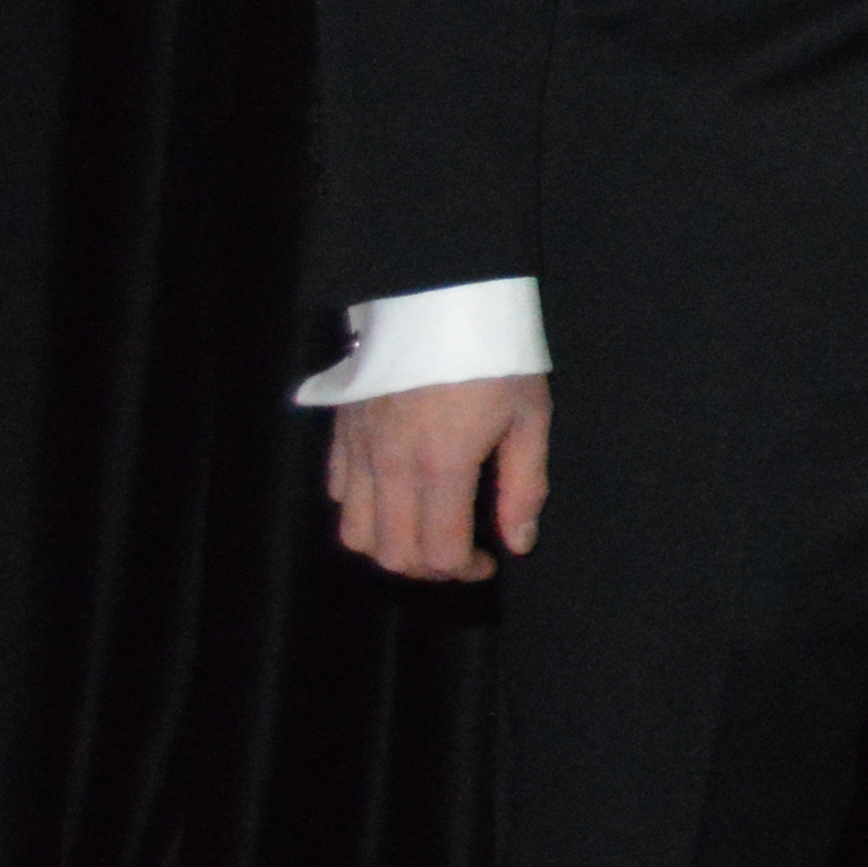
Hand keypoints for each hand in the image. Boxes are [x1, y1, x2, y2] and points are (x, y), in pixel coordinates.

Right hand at [331, 373, 550, 580]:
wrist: (440, 296)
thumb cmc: (496, 355)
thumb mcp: (531, 416)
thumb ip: (525, 486)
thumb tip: (518, 541)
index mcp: (440, 468)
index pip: (436, 553)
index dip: (463, 570)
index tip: (487, 560)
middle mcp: (389, 468)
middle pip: (390, 554)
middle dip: (428, 568)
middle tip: (459, 552)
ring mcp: (358, 450)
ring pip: (353, 532)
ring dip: (388, 546)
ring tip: (424, 532)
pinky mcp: (340, 431)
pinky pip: (337, 492)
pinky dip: (360, 510)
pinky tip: (393, 497)